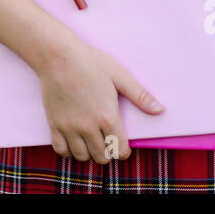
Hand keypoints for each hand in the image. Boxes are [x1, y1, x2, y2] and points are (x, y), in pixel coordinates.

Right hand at [37, 37, 165, 162]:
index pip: (119, 150)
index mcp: (108, 116)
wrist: (57, 56)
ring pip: (81, 157)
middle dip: (108, 153)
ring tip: (91, 141)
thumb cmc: (90, 62)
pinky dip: (67, 151)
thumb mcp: (119, 75)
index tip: (122, 144)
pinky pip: (61, 151)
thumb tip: (160, 109)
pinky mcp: (54, 124)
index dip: (123, 151)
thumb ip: (140, 95)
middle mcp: (89, 127)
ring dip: (89, 153)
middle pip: (102, 157)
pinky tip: (73, 141)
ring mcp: (70, 127)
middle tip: (107, 141)